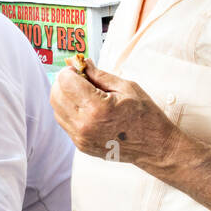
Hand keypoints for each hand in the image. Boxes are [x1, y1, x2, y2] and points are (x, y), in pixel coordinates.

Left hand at [50, 59, 182, 168]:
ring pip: (56, 109)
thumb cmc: (145, 116)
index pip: (66, 82)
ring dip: (64, 96)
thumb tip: (82, 63)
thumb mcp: (126, 88)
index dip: (70, 71)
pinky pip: (64, 123)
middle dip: (63, 82)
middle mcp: (84, 125)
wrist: (154, 146)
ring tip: (83, 92)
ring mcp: (80, 137)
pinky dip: (68, 110)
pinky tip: (84, 106)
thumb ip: (99, 75)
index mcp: (97, 107)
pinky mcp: (80, 145)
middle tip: (78, 77)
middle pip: (56, 95)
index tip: (79, 69)